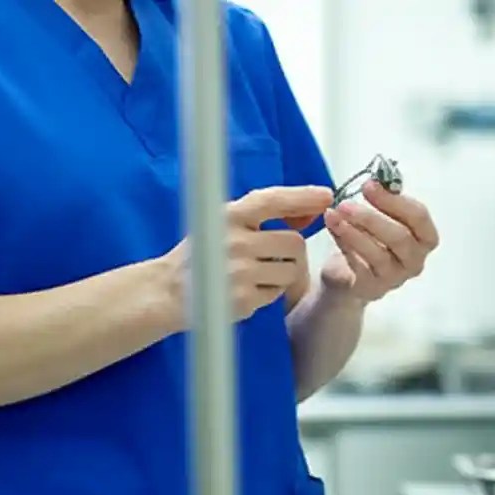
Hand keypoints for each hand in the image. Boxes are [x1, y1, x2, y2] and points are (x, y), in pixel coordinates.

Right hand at [157, 186, 331, 325]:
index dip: (303, 196)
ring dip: (282, 274)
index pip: (273, 200)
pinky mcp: (243, 298)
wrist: (168, 291)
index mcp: (228, 216)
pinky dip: (269, 293)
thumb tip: (308, 213)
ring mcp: (239, 271)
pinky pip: (277, 293)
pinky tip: (246, 290)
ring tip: (255, 274)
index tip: (326, 195)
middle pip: (294, 242)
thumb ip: (262, 218)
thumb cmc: (203, 255)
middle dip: (291, 251)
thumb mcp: (225, 224)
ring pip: (291, 270)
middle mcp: (234, 241)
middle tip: (272, 257)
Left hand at [321, 181, 438, 303]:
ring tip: (334, 214)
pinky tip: (331, 226)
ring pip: (378, 254)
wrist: (348, 276)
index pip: (419, 217)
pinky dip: (343, 243)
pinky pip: (358, 264)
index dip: (395, 200)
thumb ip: (385, 199)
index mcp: (423, 238)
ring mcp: (393, 278)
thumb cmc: (370, 239)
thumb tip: (379, 180)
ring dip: (353, 231)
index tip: (369, 185)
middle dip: (371, 217)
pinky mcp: (370, 288)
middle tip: (345, 202)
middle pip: (400, 237)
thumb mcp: (381, 216)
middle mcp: (414, 261)